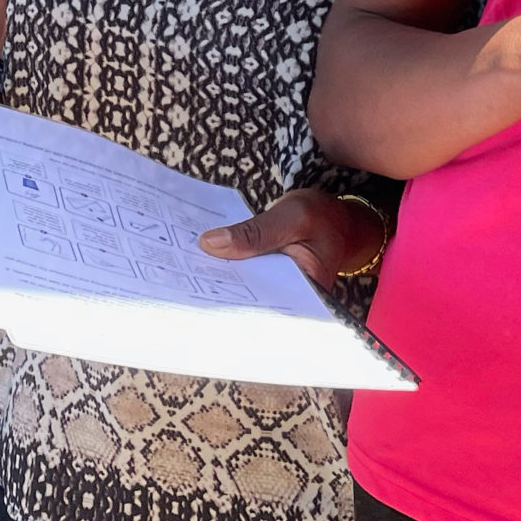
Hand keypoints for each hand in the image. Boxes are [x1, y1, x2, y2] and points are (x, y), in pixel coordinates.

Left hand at [199, 188, 385, 287]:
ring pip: (243, 290)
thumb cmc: (323, 215)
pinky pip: (244, 277)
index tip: (199, 290)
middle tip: (183, 279)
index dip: (231, 299)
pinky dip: (227, 266)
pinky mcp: (268, 280)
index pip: (264, 305)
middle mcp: (292, 301)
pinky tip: (204, 259)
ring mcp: (279, 293)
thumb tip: (211, 244)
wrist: (337, 217)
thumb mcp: (292, 215)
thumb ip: (256, 232)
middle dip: (218, 290)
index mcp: (307, 292)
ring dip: (219, 277)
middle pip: (249, 301)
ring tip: (186, 270)